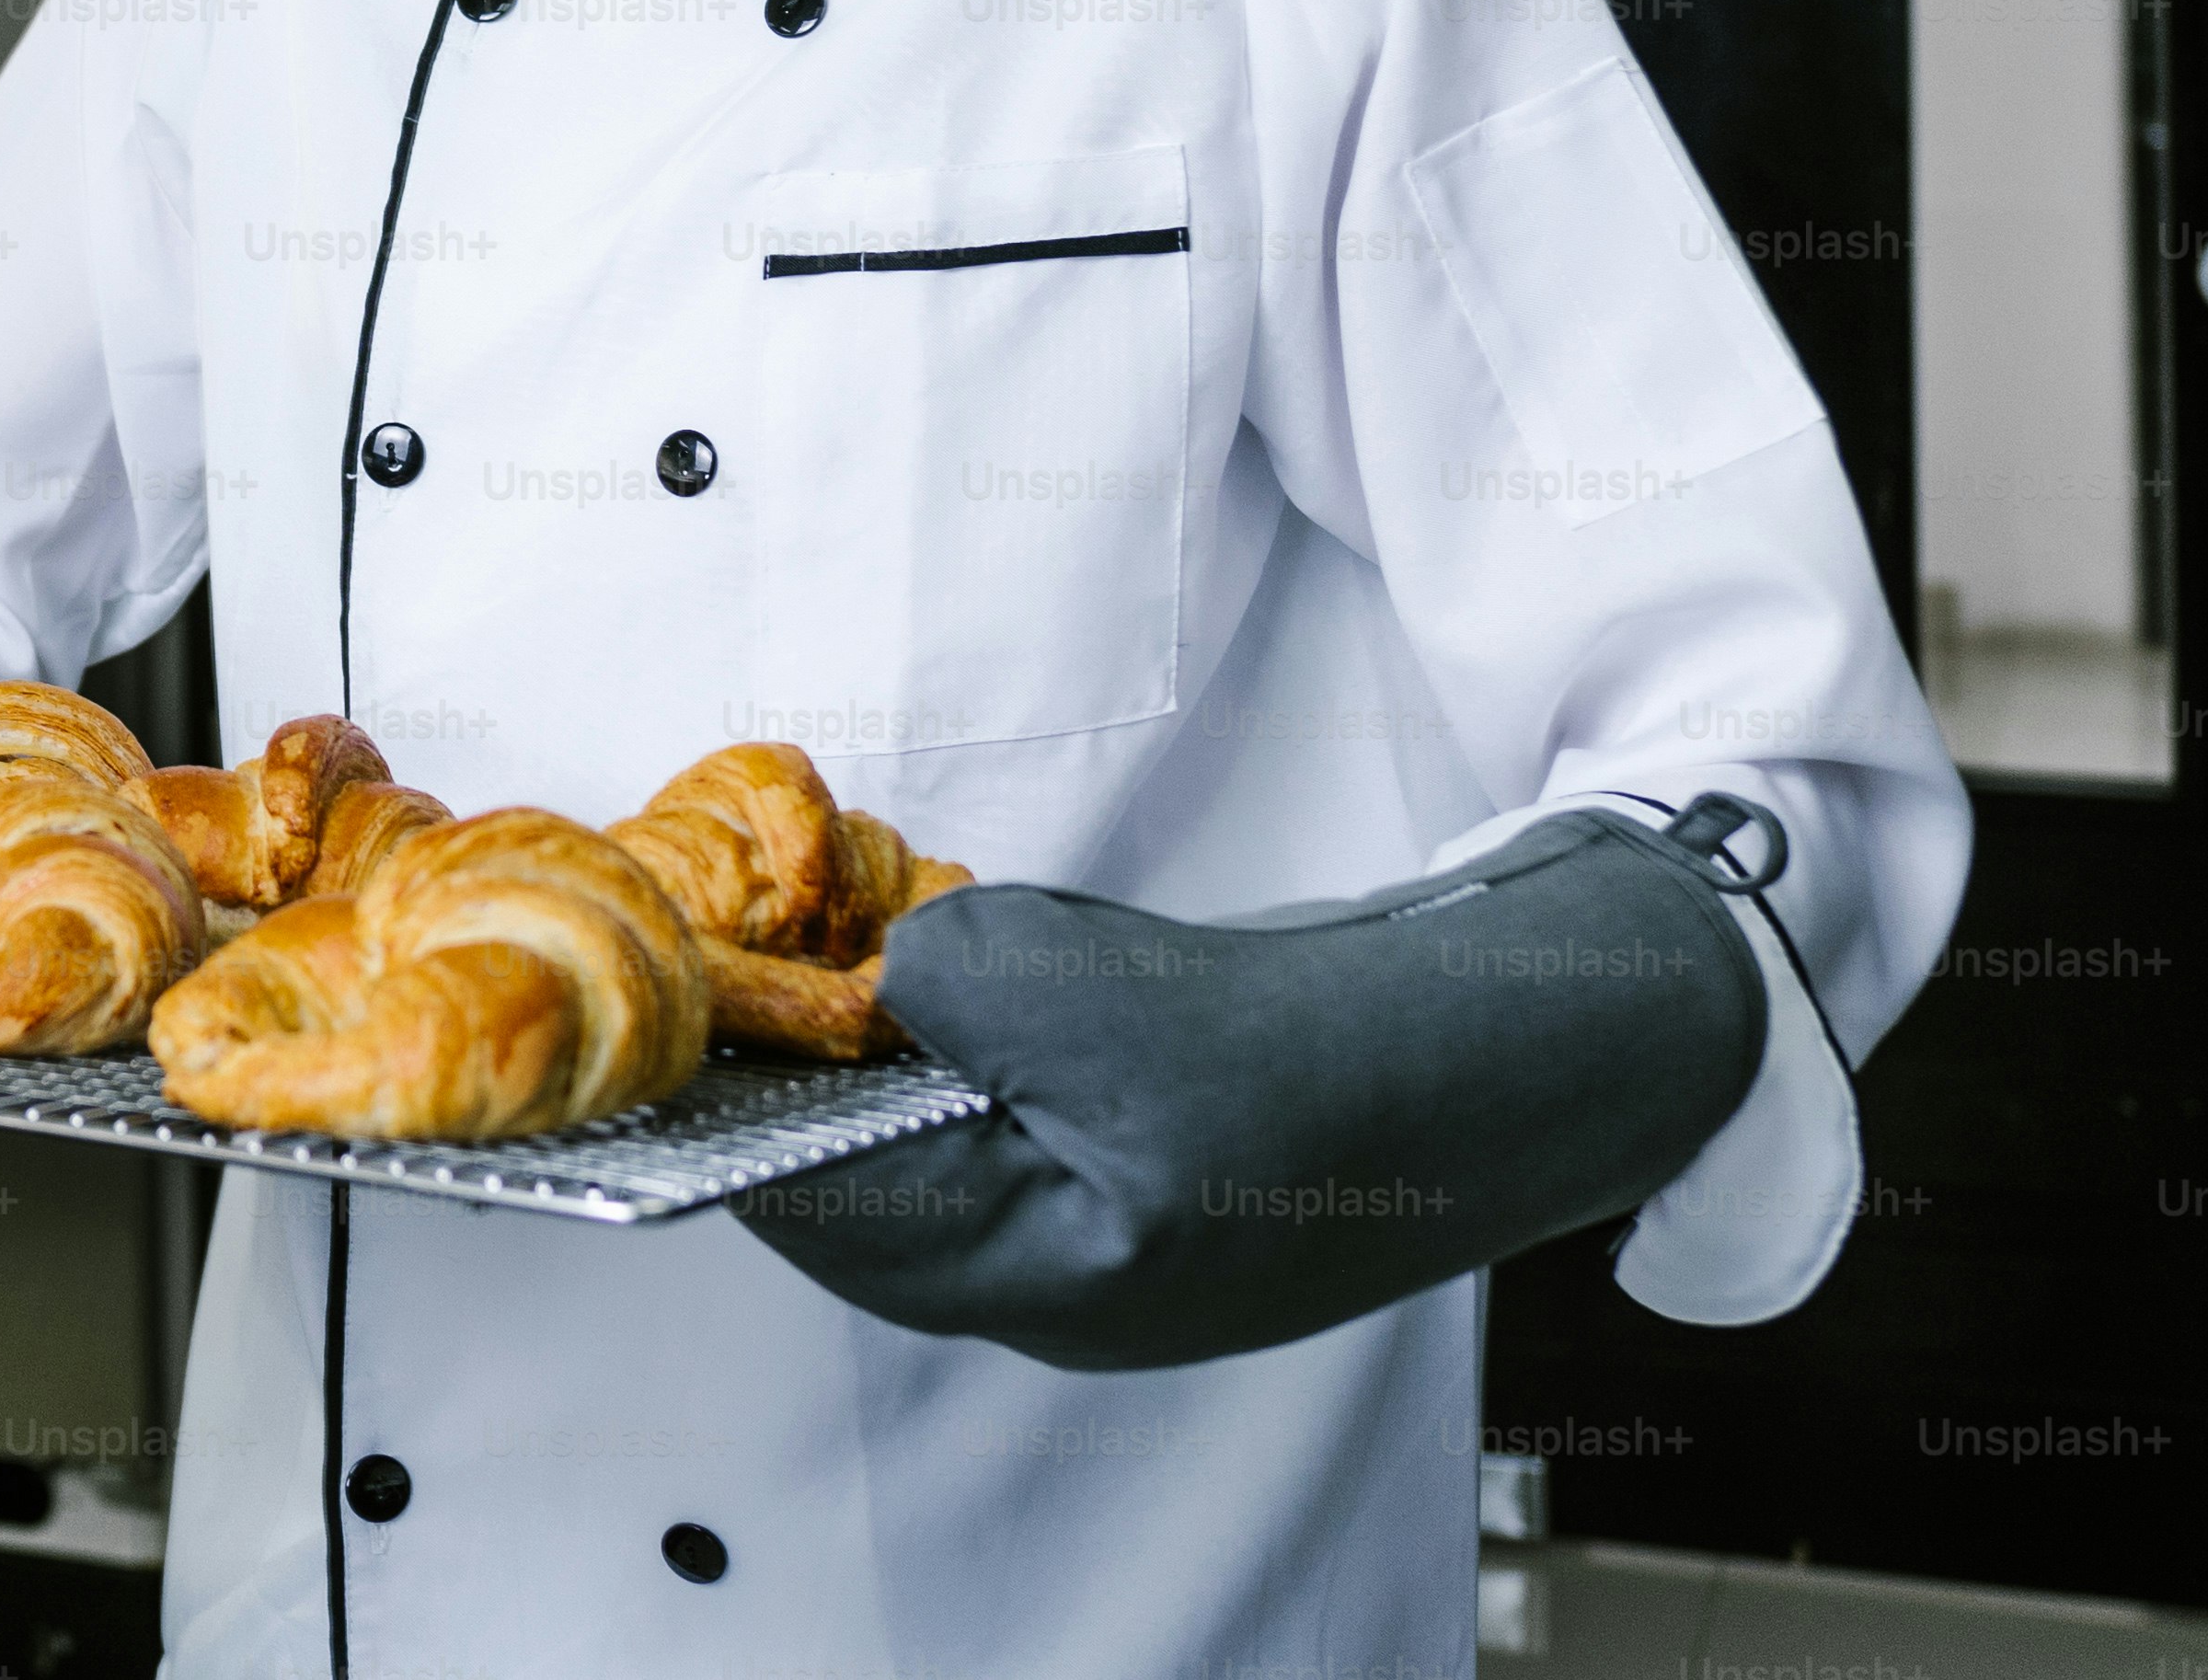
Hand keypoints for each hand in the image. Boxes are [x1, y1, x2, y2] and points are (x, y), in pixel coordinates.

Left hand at [732, 801, 1778, 1369]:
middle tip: (766, 936)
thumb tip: (885, 973)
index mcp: (1055, 1281)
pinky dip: (985, 1015)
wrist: (1535, 1041)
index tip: (671, 1001)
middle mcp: (1068, 1282)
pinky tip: (1007, 946)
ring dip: (898, 1026)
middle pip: (857, 1176)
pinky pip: (1009, 1093)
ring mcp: (1112, 1229)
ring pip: (929, 1125)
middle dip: (809, 1058)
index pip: (814, 1208)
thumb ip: (954, 984)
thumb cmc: (1340, 1042)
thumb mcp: (1110, 999)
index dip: (729, 1102)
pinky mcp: (1151, 1159)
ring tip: (887, 925)